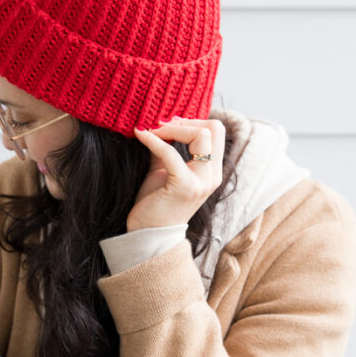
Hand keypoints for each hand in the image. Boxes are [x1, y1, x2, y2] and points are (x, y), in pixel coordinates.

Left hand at [127, 117, 225, 231]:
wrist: (148, 236)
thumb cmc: (155, 204)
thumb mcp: (163, 172)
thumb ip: (166, 150)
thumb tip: (156, 125)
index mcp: (211, 171)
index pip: (215, 131)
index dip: (192, 121)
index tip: (166, 124)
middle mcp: (212, 176)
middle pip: (214, 128)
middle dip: (185, 121)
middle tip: (160, 125)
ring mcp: (201, 182)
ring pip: (201, 135)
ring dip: (172, 128)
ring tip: (151, 131)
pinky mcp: (185, 187)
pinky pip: (172, 153)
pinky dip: (154, 140)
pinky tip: (140, 135)